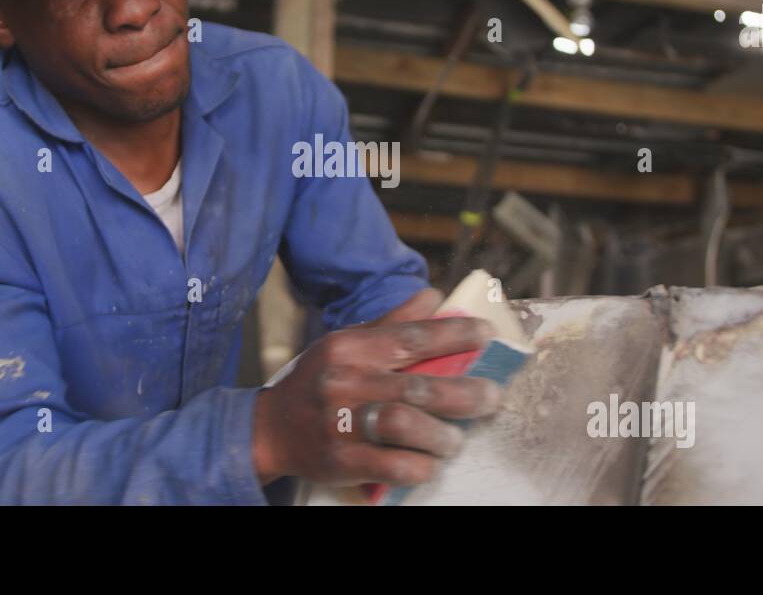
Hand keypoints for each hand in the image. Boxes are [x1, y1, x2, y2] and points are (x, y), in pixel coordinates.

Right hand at [251, 316, 502, 485]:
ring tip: (458, 438)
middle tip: (492, 397)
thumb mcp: (346, 344)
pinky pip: (393, 467)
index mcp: (349, 349)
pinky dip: (420, 466)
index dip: (453, 335)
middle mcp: (345, 383)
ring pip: (405, 426)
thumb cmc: (319, 381)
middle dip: (464, 393)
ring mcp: (341, 424)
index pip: (409, 338)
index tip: (486, 335)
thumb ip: (391, 323)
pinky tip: (431, 462)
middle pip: (416, 387)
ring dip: (442, 435)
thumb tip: (433, 296)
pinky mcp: (342, 461)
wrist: (271, 430)